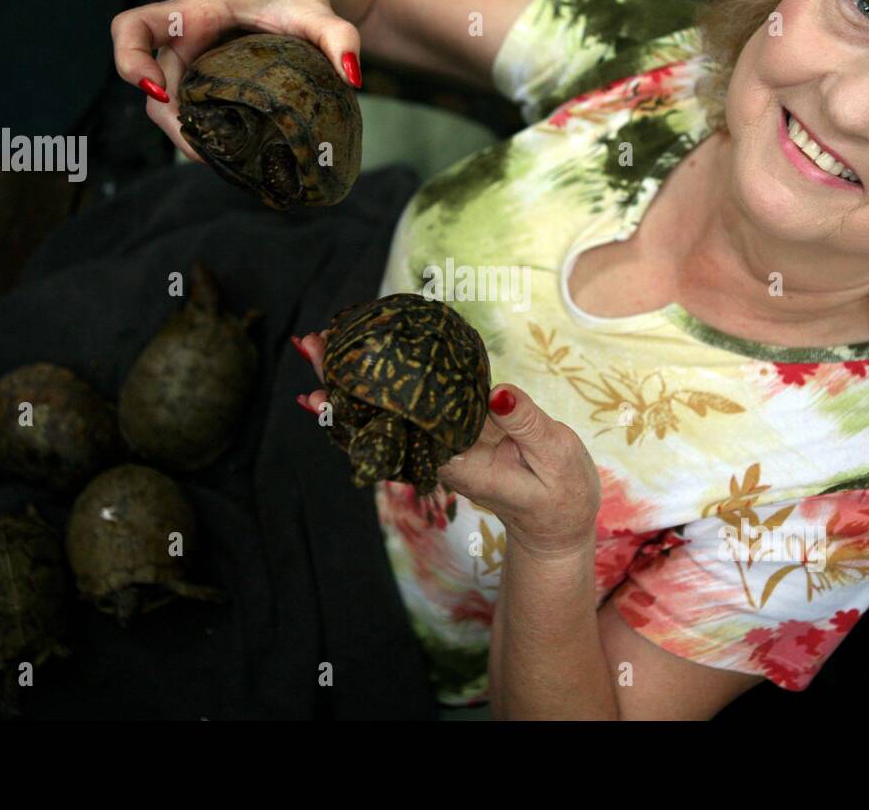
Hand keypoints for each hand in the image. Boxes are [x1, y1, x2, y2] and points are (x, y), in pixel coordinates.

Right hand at [110, 0, 361, 159]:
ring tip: (219, 161)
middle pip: (147, 80)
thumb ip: (339, 37)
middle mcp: (183, 36)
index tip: (154, 91)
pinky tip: (228, 153)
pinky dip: (201, 131)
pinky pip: (189, 108)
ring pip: (166, 103)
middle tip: (203, 151)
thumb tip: (353, 76)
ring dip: (184, 132)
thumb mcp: (319, 11)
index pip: (134, 26)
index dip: (130, 60)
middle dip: (168, 119)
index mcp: (195, 10)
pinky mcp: (203, 79)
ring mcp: (190, 59)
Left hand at [292, 332, 601, 556]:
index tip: (321, 390)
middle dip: (343, 384)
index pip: (397, 432)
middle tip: (308, 344)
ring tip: (320, 344)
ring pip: (394, 409)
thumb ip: (526, 422)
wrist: (558, 525)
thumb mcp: (556, 456)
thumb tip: (497, 388)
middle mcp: (443, 453)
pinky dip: (393, 382)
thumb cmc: (561, 495)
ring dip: (359, 379)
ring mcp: (447, 442)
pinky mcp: (458, 431)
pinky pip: (418, 405)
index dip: (358, 410)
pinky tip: (372, 359)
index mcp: (460, 462)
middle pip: (383, 418)